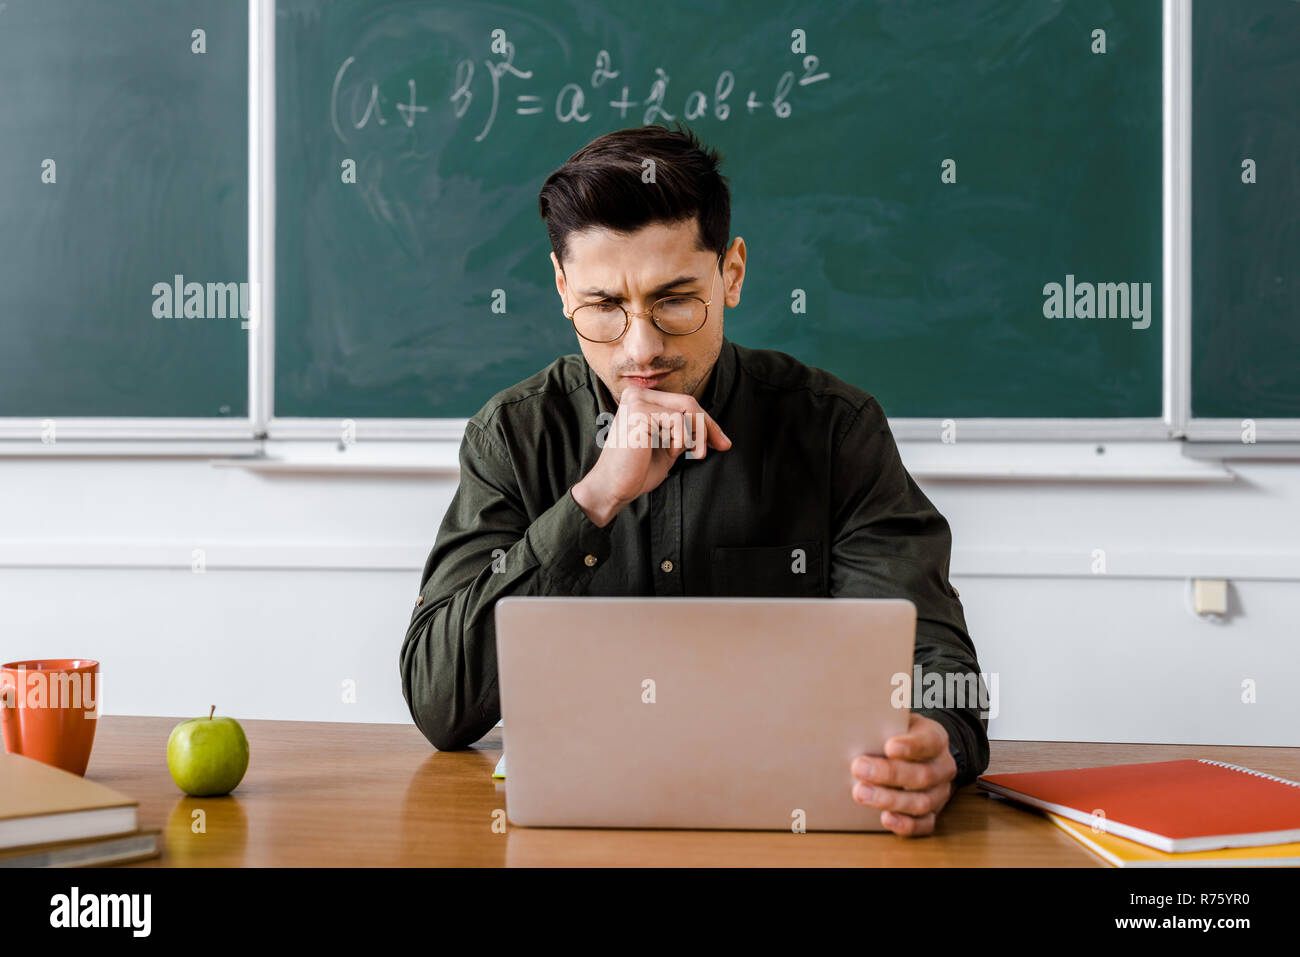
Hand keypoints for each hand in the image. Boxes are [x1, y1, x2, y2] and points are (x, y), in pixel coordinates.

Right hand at [572, 385, 730, 525]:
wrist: (613, 489)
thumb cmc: (638, 471)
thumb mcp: (668, 447)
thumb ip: (684, 433)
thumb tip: (714, 431)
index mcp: (641, 400)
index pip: (683, 403)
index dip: (706, 422)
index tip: (722, 442)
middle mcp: (636, 394)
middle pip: (688, 402)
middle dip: (708, 426)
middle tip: (723, 446)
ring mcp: (636, 401)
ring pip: (687, 410)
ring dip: (696, 436)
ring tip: (688, 454)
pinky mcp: (638, 412)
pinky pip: (678, 421)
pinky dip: (681, 440)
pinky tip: (669, 452)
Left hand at [850, 713, 955, 835]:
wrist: (920, 752)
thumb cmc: (901, 734)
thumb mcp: (897, 719)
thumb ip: (885, 720)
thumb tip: (856, 720)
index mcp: (936, 739)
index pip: (929, 742)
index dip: (911, 746)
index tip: (889, 746)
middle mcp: (942, 767)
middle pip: (922, 775)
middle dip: (889, 774)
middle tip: (859, 768)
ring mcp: (940, 792)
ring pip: (921, 802)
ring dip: (889, 800)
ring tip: (861, 793)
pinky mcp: (933, 813)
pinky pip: (924, 824)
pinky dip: (905, 824)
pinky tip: (885, 818)